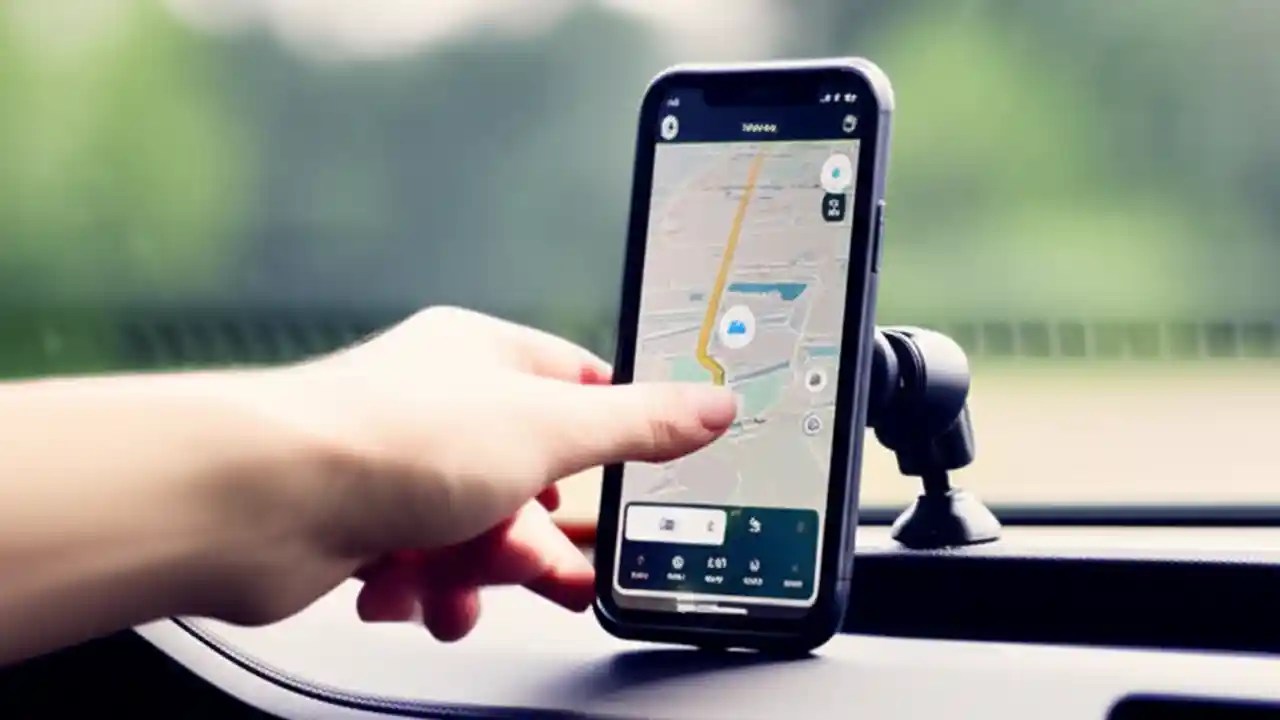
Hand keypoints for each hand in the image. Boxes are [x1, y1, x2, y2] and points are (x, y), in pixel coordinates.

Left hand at [241, 307, 735, 639]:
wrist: (259, 502)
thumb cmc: (383, 438)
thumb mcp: (547, 429)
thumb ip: (637, 424)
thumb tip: (711, 405)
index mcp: (485, 359)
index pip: (575, 388)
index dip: (610, 440)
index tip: (636, 485)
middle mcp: (440, 406)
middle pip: (527, 478)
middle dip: (538, 534)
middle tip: (553, 570)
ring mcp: (398, 467)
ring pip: (474, 532)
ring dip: (479, 571)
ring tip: (469, 585)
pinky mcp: (361, 524)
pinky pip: (422, 566)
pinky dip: (426, 589)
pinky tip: (416, 593)